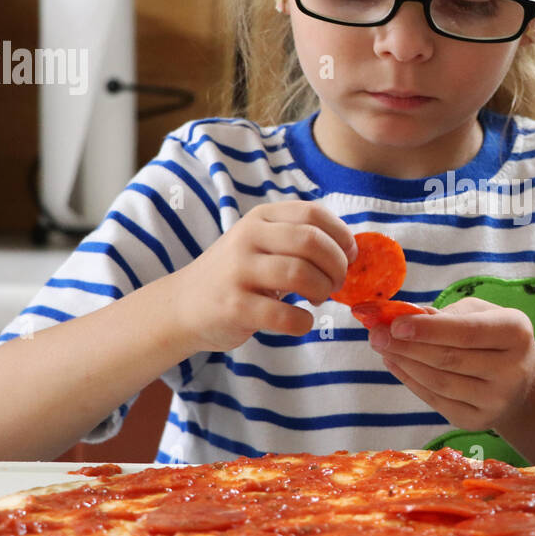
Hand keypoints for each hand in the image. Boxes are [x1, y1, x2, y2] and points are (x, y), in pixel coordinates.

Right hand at [167, 201, 356, 350]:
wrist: (184, 305)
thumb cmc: (238, 274)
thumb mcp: (262, 243)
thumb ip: (299, 239)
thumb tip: (350, 250)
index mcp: (261, 217)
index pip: (313, 213)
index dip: (341, 236)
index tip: (349, 256)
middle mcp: (248, 238)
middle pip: (312, 242)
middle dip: (336, 266)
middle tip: (335, 283)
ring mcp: (238, 271)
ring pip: (300, 274)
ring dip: (322, 290)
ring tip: (318, 299)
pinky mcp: (234, 307)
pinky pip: (284, 315)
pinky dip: (303, 322)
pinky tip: (300, 321)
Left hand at [367, 297, 534, 431]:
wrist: (522, 381)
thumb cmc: (493, 335)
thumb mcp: (480, 313)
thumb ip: (445, 313)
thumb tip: (401, 316)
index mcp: (516, 332)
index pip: (467, 332)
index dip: (428, 329)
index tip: (394, 323)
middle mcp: (512, 370)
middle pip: (449, 359)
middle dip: (407, 346)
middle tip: (376, 334)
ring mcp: (496, 400)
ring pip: (439, 382)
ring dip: (404, 363)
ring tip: (382, 346)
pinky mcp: (478, 421)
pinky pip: (436, 400)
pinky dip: (410, 381)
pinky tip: (395, 364)